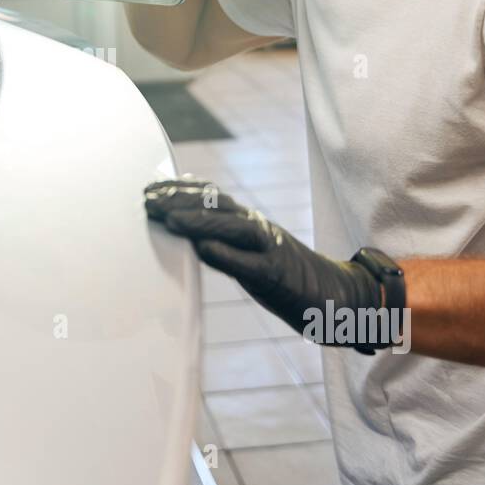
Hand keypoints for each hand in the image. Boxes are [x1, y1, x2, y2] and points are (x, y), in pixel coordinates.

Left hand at [144, 176, 394, 350]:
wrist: (337, 296)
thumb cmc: (287, 278)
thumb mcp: (251, 255)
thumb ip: (224, 244)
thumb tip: (189, 237)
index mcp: (250, 223)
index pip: (212, 197)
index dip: (181, 190)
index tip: (151, 188)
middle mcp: (258, 229)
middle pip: (217, 206)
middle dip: (180, 201)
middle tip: (147, 199)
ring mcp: (270, 249)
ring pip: (233, 227)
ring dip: (198, 221)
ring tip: (168, 219)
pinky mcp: (278, 275)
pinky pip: (249, 263)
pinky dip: (226, 255)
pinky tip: (202, 250)